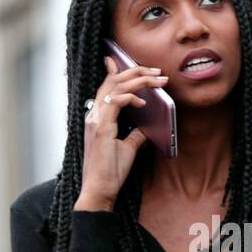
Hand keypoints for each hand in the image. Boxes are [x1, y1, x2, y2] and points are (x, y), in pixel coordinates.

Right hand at [76, 56, 167, 210]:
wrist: (99, 191)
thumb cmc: (109, 173)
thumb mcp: (127, 148)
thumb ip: (135, 134)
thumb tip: (149, 125)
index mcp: (97, 119)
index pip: (106, 87)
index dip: (115, 71)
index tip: (126, 61)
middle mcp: (93, 116)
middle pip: (112, 82)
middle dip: (135, 71)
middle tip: (156, 71)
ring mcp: (95, 121)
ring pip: (115, 87)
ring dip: (138, 80)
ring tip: (157, 79)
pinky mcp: (101, 129)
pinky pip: (115, 102)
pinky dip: (130, 97)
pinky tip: (144, 103)